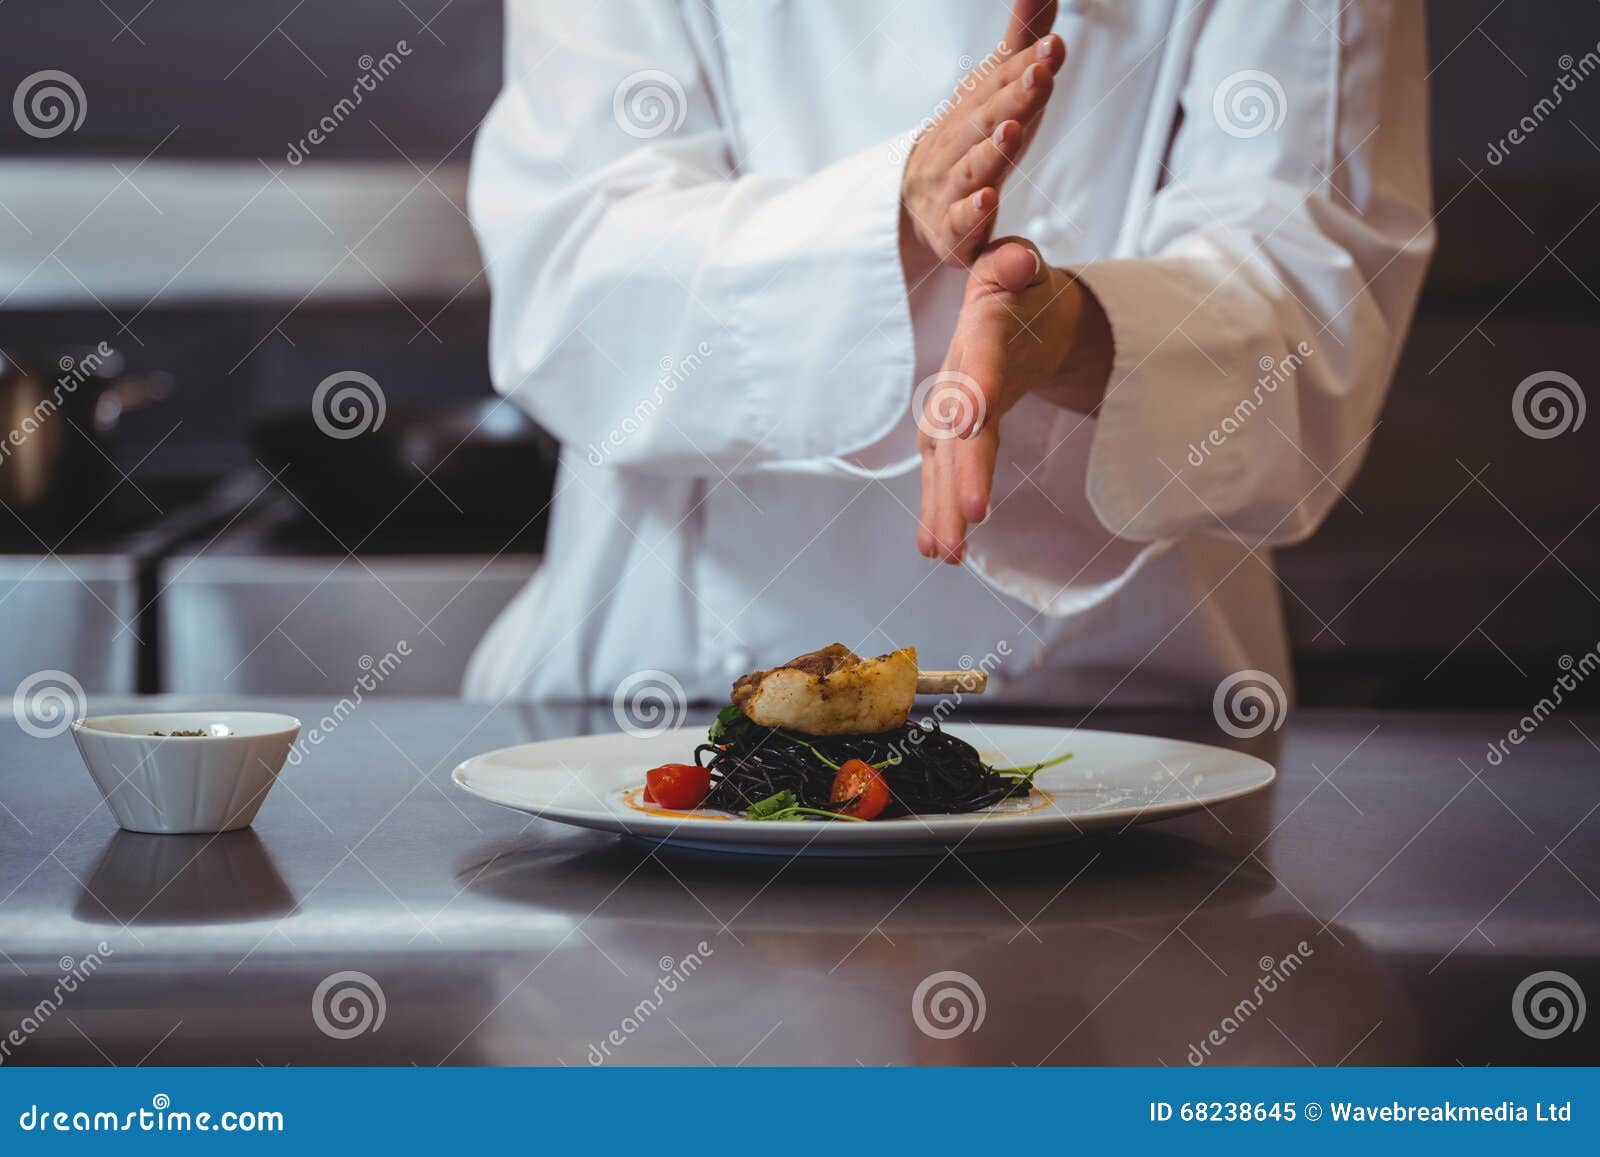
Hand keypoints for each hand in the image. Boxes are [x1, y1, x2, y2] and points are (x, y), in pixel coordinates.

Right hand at [900, 0, 1064, 267]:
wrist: (916, 203)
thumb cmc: (969, 141)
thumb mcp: (996, 89)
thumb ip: (1021, 41)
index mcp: (971, 110)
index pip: (997, 84)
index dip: (1022, 64)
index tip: (1051, 48)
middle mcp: (957, 146)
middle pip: (984, 121)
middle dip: (1012, 98)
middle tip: (1038, 74)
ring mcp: (952, 191)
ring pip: (972, 170)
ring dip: (990, 152)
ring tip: (1010, 132)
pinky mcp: (954, 236)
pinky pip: (966, 232)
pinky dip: (980, 223)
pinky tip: (997, 213)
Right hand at [916, 238, 1113, 563]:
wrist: (1012, 309)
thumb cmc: (1022, 288)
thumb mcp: (1021, 264)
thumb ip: (1016, 262)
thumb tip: (1020, 260)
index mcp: (979, 334)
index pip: (975, 373)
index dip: (970, 403)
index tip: (970, 433)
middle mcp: (956, 376)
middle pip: (953, 435)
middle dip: (956, 483)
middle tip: (963, 530)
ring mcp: (950, 408)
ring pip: (944, 464)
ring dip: (942, 510)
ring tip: (946, 556)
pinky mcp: (952, 435)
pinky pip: (943, 475)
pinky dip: (940, 512)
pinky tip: (939, 550)